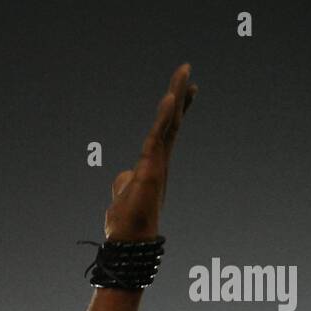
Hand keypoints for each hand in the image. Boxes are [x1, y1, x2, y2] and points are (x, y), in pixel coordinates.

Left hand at [104, 65, 196, 240]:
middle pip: (171, 122)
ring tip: (183, 72)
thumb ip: (126, 181)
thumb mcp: (123, 194)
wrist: (130, 240)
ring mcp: (157, 164)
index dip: (172, 111)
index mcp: (153, 165)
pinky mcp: (151, 168)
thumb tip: (124, 175)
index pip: (164, 132)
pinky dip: (163, 117)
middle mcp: (159, 161)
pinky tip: (169, 98)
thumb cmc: (127, 222)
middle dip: (179, 96)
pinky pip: (157, 137)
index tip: (179, 92)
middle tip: (186, 70)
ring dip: (174, 96)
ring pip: (167, 124)